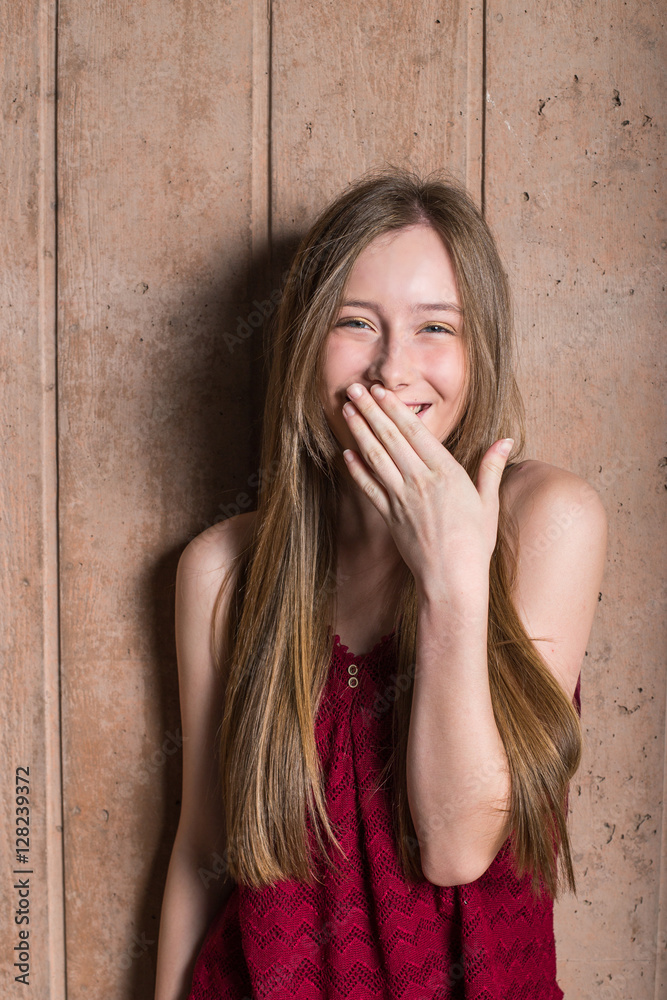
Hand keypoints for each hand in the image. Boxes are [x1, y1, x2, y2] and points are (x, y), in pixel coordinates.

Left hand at [341, 382, 512, 596]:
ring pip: (375, 457)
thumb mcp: (488, 502)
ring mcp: (402, 498)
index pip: (416, 432)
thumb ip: (490, 468)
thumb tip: (506, 440)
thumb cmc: (474, 542)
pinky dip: (356, 469)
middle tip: (355, 389)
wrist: (452, 578)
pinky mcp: (389, 516)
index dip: (396, 409)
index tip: (381, 391)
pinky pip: (368, 488)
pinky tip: (345, 452)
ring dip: (359, 431)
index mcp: (446, 473)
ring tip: (346, 410)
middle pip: (391, 438)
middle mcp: (421, 481)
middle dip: (371, 411)